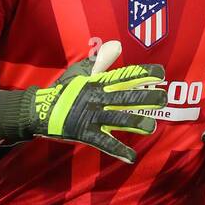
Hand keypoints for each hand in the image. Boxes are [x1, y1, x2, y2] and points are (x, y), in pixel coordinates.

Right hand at [0, 39, 165, 163]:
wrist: (40, 110)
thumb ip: (99, 63)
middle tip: (163, 98)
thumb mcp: (79, 73)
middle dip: (145, 97)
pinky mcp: (86, 133)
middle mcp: (97, 98)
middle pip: (125, 97)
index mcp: (97, 82)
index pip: (124, 76)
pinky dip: (118, 151)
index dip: (143, 74)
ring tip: (152, 126)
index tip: (161, 74)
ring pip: (118, 119)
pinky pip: (105, 143)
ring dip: (135, 122)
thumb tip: (115, 47)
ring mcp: (92, 116)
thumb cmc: (62, 91)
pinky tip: (131, 158)